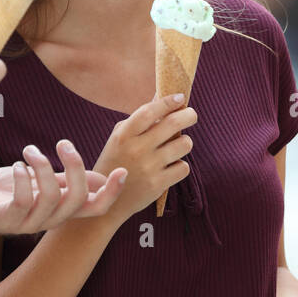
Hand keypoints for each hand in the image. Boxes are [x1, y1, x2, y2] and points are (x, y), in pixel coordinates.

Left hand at [0, 139, 127, 235]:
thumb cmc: (6, 191)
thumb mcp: (42, 181)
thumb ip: (67, 179)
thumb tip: (99, 176)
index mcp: (62, 209)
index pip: (96, 207)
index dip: (112, 192)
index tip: (122, 170)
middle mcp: (51, 219)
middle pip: (78, 198)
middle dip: (75, 166)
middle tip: (63, 143)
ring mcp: (30, 223)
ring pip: (52, 197)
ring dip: (42, 167)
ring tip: (29, 151)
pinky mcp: (8, 220)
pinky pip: (23, 201)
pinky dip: (23, 178)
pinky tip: (17, 166)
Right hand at [93, 94, 196, 223]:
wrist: (106, 200)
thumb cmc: (115, 162)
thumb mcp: (119, 138)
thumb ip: (140, 119)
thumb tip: (160, 96)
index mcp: (124, 135)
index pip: (150, 111)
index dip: (168, 101)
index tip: (180, 97)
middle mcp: (137, 149)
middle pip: (173, 124)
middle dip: (188, 115)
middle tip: (191, 115)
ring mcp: (149, 167)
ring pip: (184, 144)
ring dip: (185, 142)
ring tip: (177, 145)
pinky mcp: (158, 184)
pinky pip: (184, 167)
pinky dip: (180, 165)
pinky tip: (171, 166)